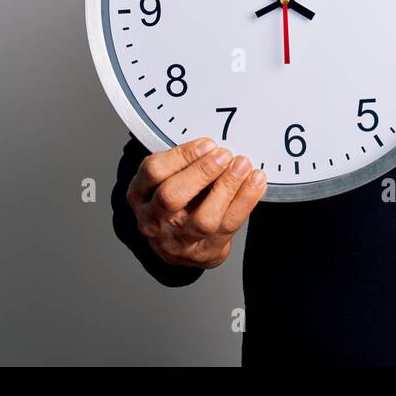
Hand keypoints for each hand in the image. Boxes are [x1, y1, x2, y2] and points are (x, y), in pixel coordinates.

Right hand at [126, 138, 266, 269]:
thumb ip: (182, 163)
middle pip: (171, 196)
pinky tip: (255, 182)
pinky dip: (245, 201)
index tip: (207, 144)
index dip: (181, 155)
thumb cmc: (176, 204)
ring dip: (227, 188)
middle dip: (202, 172)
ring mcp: (178, 241)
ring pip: (203, 219)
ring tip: (242, 166)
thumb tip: (213, 144)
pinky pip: (228, 226)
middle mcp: (154, 220)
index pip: (153, 172)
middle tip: (224, 155)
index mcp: (140, 196)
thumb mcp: (166, 180)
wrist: (179, 247)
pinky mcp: (204, 252)